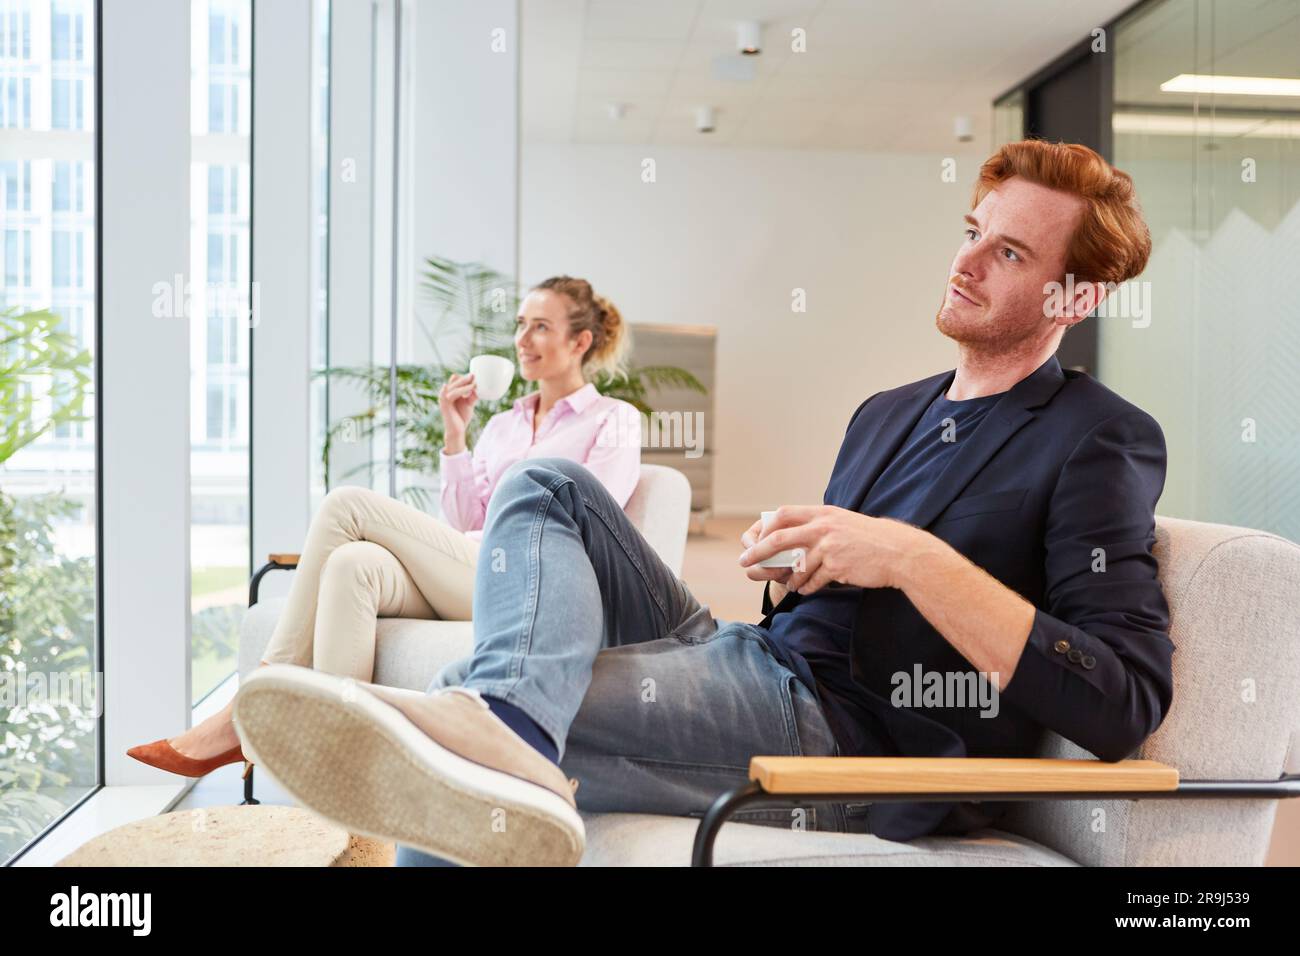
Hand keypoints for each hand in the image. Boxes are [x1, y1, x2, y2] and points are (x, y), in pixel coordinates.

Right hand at [439, 373, 477, 452]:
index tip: (474, 375)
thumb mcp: (469, 404)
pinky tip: (469, 388)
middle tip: (474, 375)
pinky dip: (461, 390)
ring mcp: (443, 398)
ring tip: (474, 383)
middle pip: (454, 380)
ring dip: (464, 383)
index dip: (464, 377)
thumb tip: (479, 388)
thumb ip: (472, 396)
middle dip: (465, 378)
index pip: (455, 379)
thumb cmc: (462, 417)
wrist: (457, 430)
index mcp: (450, 392)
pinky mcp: (444, 404)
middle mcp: (445, 393)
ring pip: (453, 386)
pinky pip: (453, 394)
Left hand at [738, 505, 923, 594]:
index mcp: (822, 513)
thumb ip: (818, 526)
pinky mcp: (837, 566)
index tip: (755, 538)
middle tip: (745, 562)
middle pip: (779, 538)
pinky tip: (808, 590)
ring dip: (791, 578)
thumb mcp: (842, 522)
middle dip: (757, 552)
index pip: (783, 513)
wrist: (898, 552)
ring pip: (796, 566)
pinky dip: (808, 587)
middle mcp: (823, 527)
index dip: (765, 526)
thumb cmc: (869, 538)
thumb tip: (792, 536)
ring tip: (792, 584)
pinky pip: (813, 581)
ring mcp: (829, 547)